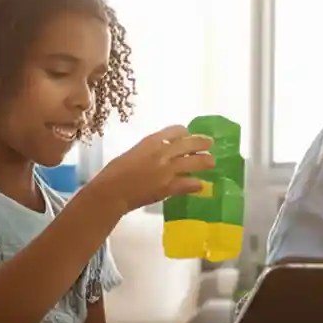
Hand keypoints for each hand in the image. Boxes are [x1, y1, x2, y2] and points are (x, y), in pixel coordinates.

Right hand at [89, 125, 214, 213]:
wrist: (111, 192)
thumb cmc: (115, 172)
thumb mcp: (133, 152)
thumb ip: (150, 150)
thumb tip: (163, 152)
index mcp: (151, 141)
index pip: (176, 130)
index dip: (185, 133)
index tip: (189, 135)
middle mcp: (163, 152)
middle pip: (190, 143)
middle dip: (202, 143)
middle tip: (210, 144)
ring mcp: (168, 170)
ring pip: (195, 162)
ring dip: (205, 161)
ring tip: (211, 162)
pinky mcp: (169, 187)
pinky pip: (190, 184)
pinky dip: (196, 184)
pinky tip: (200, 185)